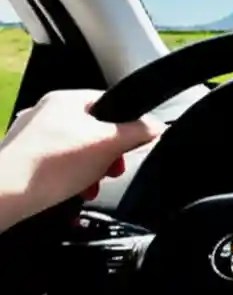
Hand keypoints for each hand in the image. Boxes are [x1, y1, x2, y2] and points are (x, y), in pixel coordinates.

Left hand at [0, 89, 163, 228]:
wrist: (4, 195)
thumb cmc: (51, 166)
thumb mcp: (110, 144)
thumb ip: (138, 131)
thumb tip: (156, 126)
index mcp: (65, 99)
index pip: (110, 104)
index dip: (128, 127)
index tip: (132, 148)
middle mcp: (45, 113)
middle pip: (93, 131)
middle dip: (107, 155)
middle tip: (111, 171)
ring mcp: (30, 137)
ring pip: (75, 151)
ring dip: (90, 170)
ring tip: (89, 187)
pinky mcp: (21, 160)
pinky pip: (55, 166)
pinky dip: (68, 179)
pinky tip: (71, 193)